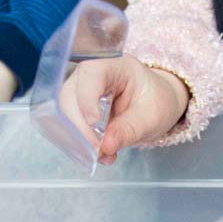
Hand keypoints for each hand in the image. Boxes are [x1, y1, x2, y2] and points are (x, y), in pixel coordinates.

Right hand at [62, 54, 188, 164]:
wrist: (157, 106)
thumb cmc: (157, 102)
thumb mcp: (152, 117)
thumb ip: (129, 129)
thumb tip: (107, 146)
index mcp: (115, 66)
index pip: (90, 75)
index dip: (87, 100)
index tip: (95, 124)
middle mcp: (92, 76)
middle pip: (70, 96)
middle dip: (81, 128)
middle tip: (98, 151)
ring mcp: (82, 92)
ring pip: (65, 114)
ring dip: (80, 140)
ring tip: (104, 155)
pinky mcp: (78, 110)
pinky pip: (70, 127)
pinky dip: (81, 144)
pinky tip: (100, 154)